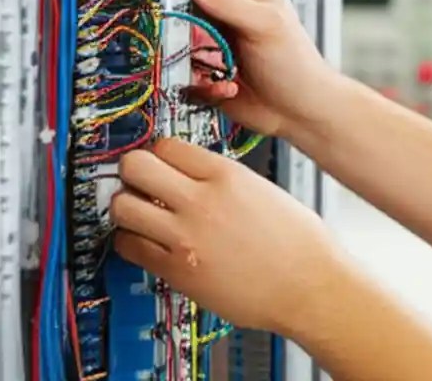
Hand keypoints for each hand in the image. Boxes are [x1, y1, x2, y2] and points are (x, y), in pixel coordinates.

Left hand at [110, 137, 345, 334]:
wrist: (310, 286)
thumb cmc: (299, 243)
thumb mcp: (264, 191)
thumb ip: (225, 180)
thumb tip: (195, 177)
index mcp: (228, 175)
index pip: (166, 145)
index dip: (159, 154)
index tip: (160, 164)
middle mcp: (202, 201)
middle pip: (135, 166)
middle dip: (133, 173)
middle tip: (141, 183)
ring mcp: (185, 236)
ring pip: (122, 207)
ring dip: (127, 208)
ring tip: (142, 215)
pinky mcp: (176, 270)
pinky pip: (128, 246)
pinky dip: (131, 242)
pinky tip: (148, 243)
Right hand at [189, 0, 338, 138]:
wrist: (298, 111)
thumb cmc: (295, 62)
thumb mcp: (265, 25)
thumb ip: (228, 2)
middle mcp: (220, 0)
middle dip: (174, 8)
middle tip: (188, 29)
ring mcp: (206, 30)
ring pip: (169, 27)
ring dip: (186, 50)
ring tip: (216, 65)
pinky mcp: (196, 61)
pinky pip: (175, 62)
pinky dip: (196, 78)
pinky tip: (226, 86)